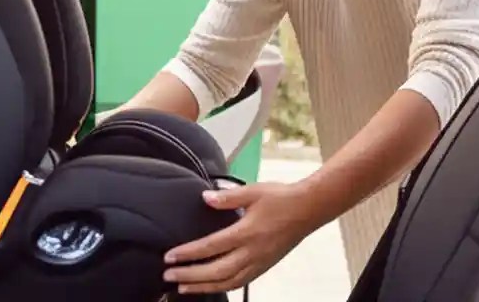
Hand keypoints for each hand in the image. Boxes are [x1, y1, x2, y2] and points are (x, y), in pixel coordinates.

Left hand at [162, 182, 322, 294]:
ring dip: (203, 286)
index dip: (188, 253)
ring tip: (183, 287)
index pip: (211, 247)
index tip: (169, 257)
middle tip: (168, 275)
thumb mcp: (253, 191)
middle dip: (190, 276)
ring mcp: (259, 263)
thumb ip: (227, 196)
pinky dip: (222, 287)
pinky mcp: (264, 267)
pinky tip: (210, 286)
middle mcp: (252, 252)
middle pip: (216, 271)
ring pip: (228, 282)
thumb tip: (204, 197)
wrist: (309, 209)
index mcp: (247, 232)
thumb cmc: (281, 198)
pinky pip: (240, 283)